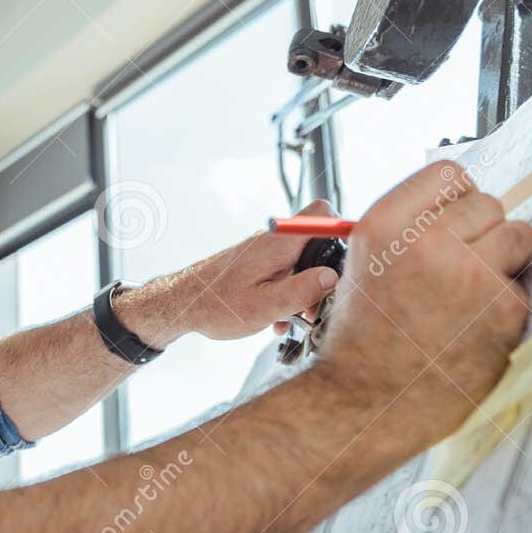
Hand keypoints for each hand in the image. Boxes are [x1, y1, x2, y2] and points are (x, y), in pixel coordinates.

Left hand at [112, 200, 344, 347]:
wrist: (180, 305)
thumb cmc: (215, 305)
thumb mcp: (263, 307)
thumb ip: (300, 291)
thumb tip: (332, 278)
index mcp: (279, 244)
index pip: (321, 213)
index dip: (342, 229)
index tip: (351, 258)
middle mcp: (274, 242)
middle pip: (317, 243)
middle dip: (323, 276)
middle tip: (315, 306)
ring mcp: (265, 252)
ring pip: (301, 263)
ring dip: (303, 292)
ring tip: (290, 319)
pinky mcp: (257, 264)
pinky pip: (284, 273)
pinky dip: (286, 294)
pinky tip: (275, 319)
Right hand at [316, 161, 531, 444]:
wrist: (366, 402)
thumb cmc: (362, 341)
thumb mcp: (361, 267)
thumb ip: (406, 230)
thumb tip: (459, 207)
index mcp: (383, 226)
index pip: (448, 175)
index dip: (455, 199)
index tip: (454, 220)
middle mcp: (426, 243)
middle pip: (488, 203)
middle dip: (480, 231)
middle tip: (461, 266)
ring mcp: (469, 274)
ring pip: (519, 234)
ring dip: (503, 258)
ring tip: (472, 292)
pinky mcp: (502, 309)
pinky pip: (522, 284)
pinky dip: (505, 304)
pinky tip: (473, 326)